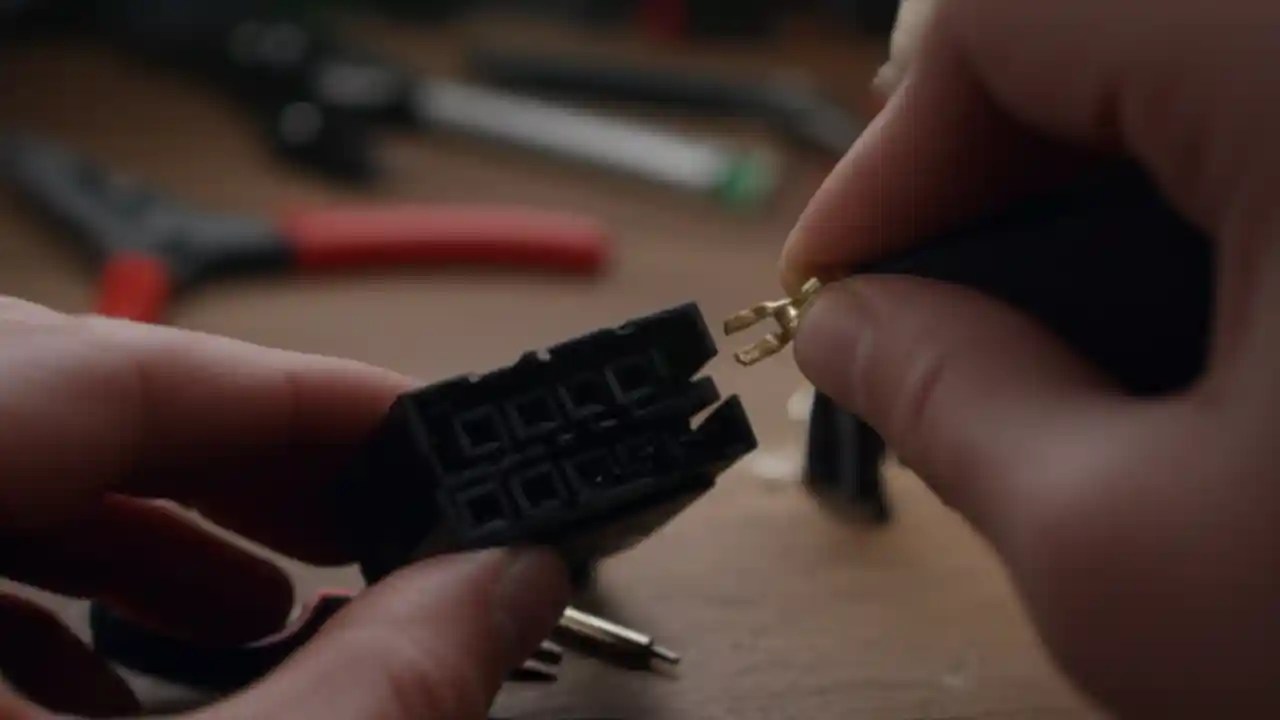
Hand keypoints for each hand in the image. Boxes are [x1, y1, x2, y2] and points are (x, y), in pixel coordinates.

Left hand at [0, 298, 568, 718]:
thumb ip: (371, 689)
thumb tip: (506, 581)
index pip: (104, 368)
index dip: (287, 390)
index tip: (415, 423)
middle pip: (48, 396)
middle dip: (230, 455)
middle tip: (365, 508)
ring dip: (144, 527)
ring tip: (262, 605)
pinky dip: (50, 598)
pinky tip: (130, 682)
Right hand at [782, 0, 1279, 715]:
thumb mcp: (1132, 555)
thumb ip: (948, 408)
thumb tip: (853, 330)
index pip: (1011, 13)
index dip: (888, 152)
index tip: (848, 277)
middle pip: (1098, 28)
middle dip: (981, 170)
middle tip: (934, 313)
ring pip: (1181, 63)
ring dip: (1083, 188)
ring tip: (1043, 336)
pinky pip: (1261, 109)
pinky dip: (1186, 199)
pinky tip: (1181, 325)